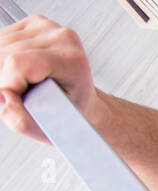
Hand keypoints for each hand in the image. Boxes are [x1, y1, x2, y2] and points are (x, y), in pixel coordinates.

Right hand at [0, 15, 107, 144]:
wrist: (79, 102)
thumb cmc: (68, 114)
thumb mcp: (47, 129)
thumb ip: (20, 120)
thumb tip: (2, 98)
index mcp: (71, 61)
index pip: (17, 64)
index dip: (7, 85)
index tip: (13, 100)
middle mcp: (61, 38)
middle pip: (5, 54)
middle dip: (3, 79)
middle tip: (20, 94)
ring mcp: (47, 27)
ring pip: (0, 45)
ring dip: (2, 69)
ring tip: (21, 84)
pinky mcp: (33, 23)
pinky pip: (2, 39)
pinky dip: (3, 59)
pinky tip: (17, 71)